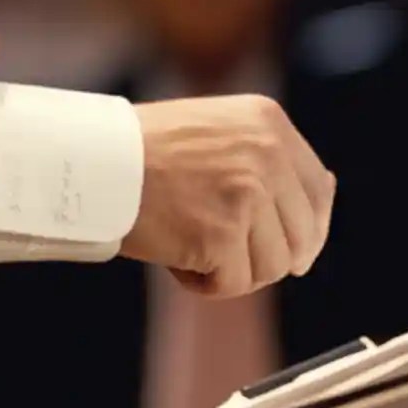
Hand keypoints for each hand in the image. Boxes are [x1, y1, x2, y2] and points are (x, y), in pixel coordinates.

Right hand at [121, 96, 335, 297]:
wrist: (89, 160)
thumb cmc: (139, 151)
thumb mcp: (214, 131)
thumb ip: (261, 159)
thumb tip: (319, 207)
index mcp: (268, 123)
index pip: (318, 189)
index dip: (311, 230)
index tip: (295, 254)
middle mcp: (267, 154)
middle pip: (302, 236)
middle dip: (270, 258)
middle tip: (231, 261)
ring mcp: (248, 194)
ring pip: (272, 266)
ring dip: (233, 270)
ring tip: (191, 251)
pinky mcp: (223, 234)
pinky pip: (234, 284)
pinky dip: (204, 284)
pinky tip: (176, 261)